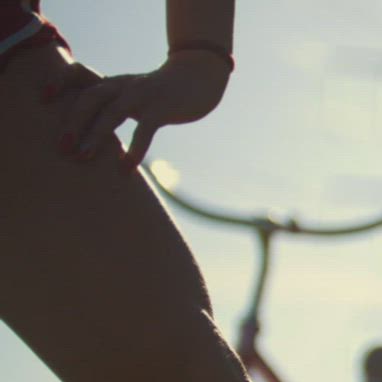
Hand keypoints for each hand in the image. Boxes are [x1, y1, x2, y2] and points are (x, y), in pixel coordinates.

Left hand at [46, 51, 230, 168]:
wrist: (199, 78)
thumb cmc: (163, 92)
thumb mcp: (134, 92)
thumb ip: (113, 104)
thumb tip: (92, 133)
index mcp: (113, 82)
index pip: (79, 74)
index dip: (58, 83)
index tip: (43, 100)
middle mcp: (123, 85)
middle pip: (90, 97)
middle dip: (72, 122)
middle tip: (62, 148)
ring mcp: (142, 95)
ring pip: (112, 112)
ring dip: (95, 135)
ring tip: (83, 157)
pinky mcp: (162, 108)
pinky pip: (144, 130)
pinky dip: (134, 150)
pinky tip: (126, 168)